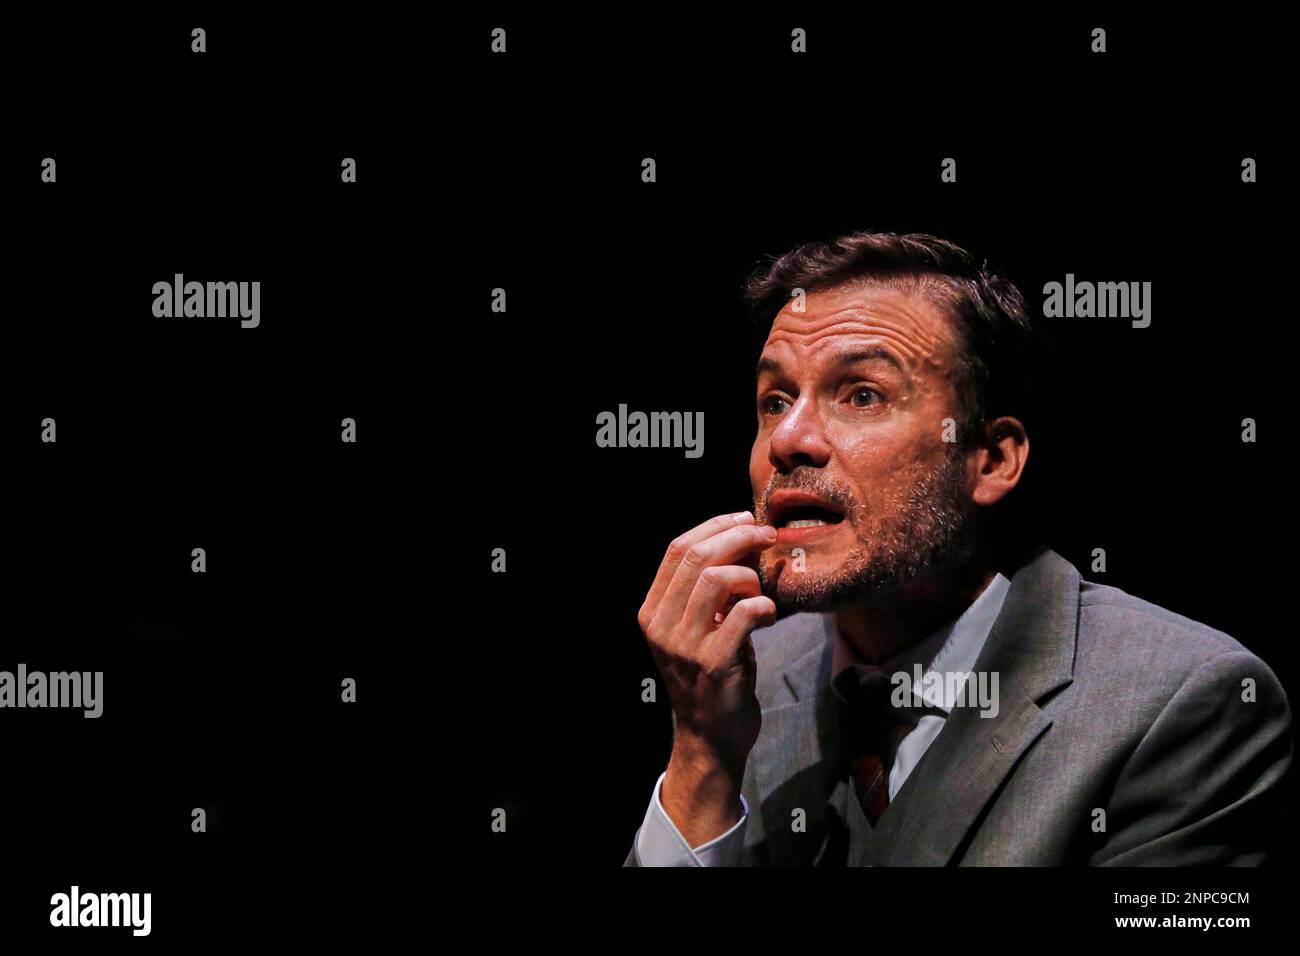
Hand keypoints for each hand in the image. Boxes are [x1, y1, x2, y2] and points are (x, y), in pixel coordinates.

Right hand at [637, 511, 777, 844]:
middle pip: (696, 557)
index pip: (676, 550)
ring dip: (750, 574)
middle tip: (767, 536)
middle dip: (738, 536)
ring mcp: (685, 645)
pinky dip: (764, 604)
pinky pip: (744, 614)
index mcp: (652, 611)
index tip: (745, 519)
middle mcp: (661, 626)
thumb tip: (743, 541)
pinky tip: (770, 615)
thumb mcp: (696, 630)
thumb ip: (707, 592)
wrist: (709, 738)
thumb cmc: (710, 676)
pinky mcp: (714, 664)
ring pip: (716, 579)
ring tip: (763, 588)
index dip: (714, 526)